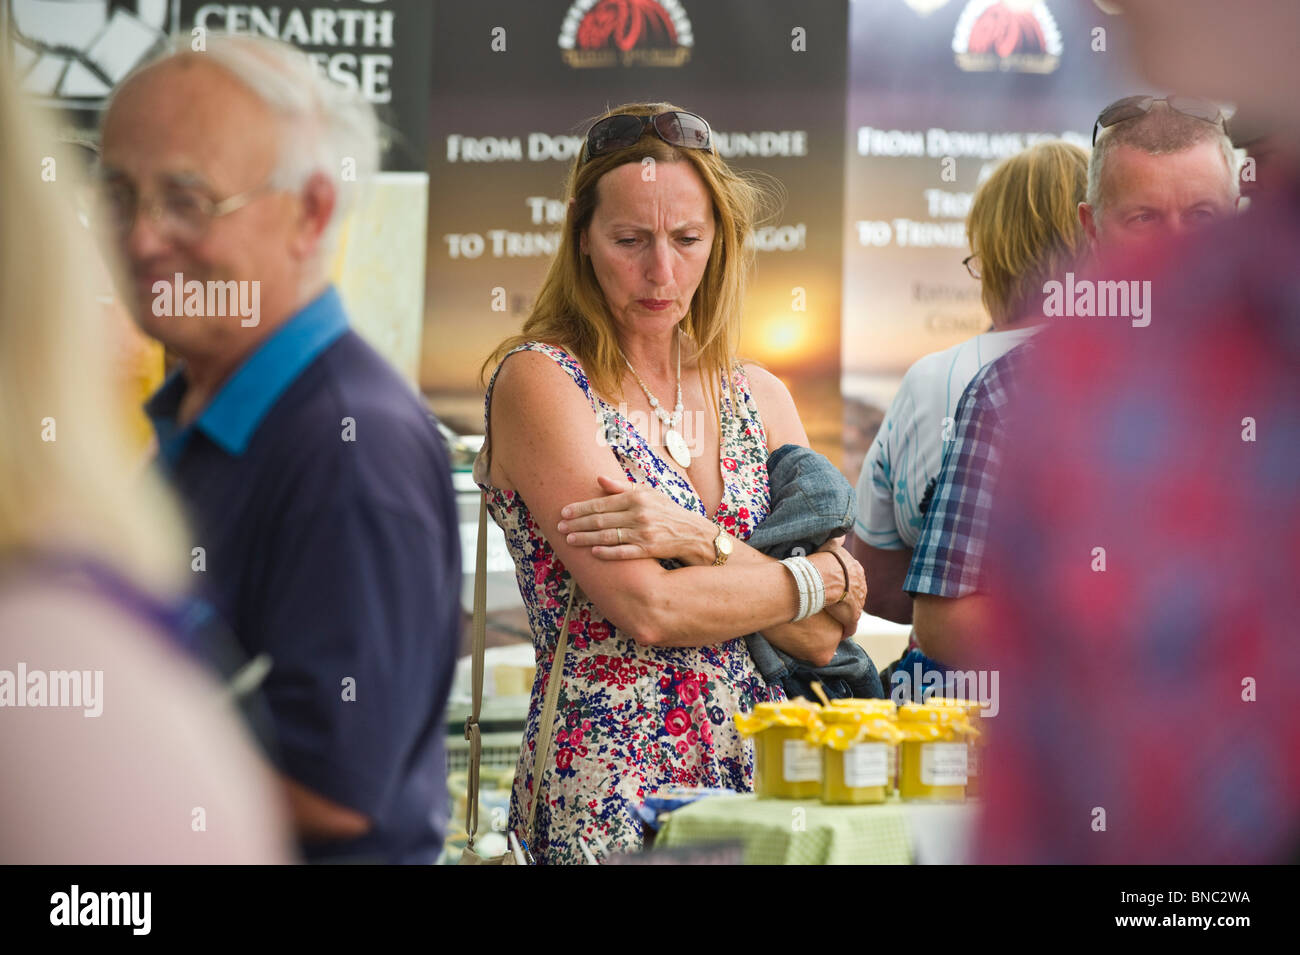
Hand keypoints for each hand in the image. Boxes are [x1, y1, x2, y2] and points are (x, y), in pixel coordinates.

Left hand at [557, 475, 716, 564]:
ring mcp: (644, 533)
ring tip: (569, 539)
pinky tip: (593, 552)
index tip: (564, 511)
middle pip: (600, 520)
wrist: (694, 534)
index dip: (580, 508)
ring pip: (608, 536)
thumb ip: (623, 488)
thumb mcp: (649, 494)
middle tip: (560, 526)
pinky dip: (607, 552)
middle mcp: (640, 514)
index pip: (602, 503)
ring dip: (585, 538)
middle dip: (577, 523)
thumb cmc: (668, 512)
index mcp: (638, 498)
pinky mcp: (649, 550)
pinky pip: (623, 552)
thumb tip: (598, 479)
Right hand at [814, 540, 866, 639]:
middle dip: (847, 598)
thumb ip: (837, 541)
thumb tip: (841, 535)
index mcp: (857, 571)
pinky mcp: (852, 617)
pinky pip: (850, 626)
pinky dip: (847, 630)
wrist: (826, 577)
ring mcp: (858, 603)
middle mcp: (861, 587)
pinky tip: (842, 633)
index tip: (836, 585)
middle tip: (834, 602)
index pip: (853, 578)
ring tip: (835, 617)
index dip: (844, 582)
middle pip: (855, 594)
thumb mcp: (832, 547)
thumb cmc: (826, 561)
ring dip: (845, 614)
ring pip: (853, 609)